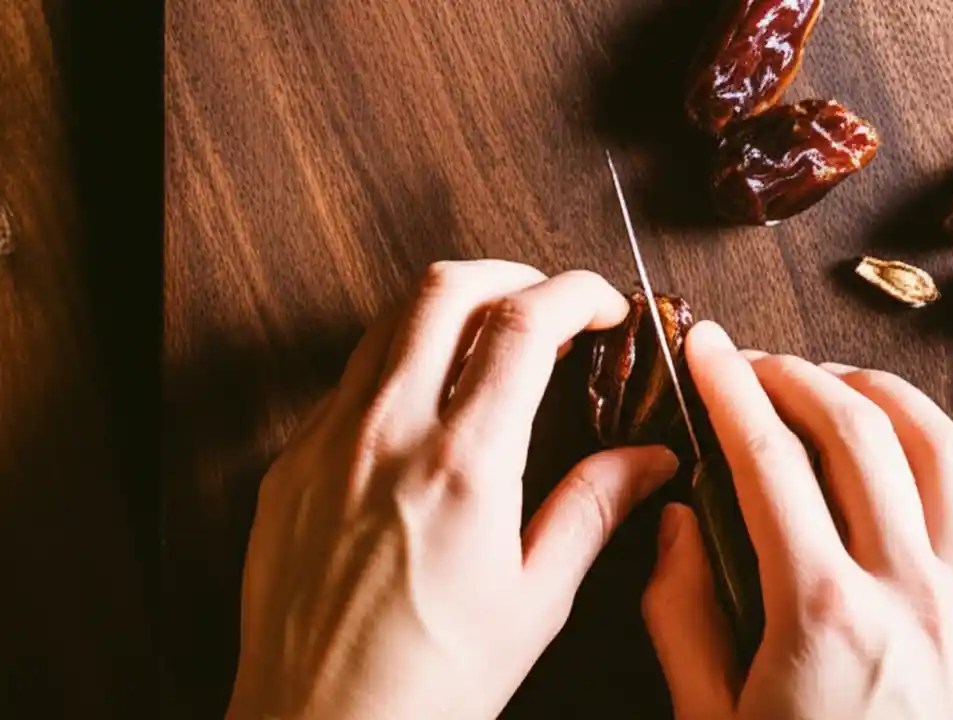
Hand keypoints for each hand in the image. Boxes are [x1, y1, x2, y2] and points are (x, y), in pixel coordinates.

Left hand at [226, 261, 677, 719]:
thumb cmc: (430, 684)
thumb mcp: (535, 601)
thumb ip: (592, 509)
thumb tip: (650, 460)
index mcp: (461, 467)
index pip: (524, 325)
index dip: (575, 292)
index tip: (602, 305)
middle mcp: (385, 435)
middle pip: (444, 289)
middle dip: (509, 275)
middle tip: (548, 305)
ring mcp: (326, 443)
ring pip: (387, 321)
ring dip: (449, 308)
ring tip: (491, 342)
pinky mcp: (290, 464)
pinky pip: (349, 377)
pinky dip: (399, 360)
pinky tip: (427, 405)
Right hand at [642, 322, 952, 718]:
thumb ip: (680, 616)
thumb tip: (677, 521)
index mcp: (822, 615)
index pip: (766, 458)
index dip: (728, 386)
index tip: (704, 346)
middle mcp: (906, 590)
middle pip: (853, 431)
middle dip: (794, 375)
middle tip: (751, 361)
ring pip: (934, 447)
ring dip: (875, 394)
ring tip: (827, 381)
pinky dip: (934, 448)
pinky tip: (899, 447)